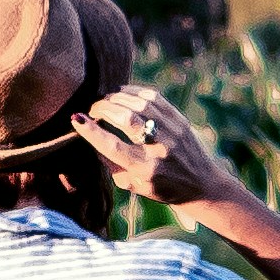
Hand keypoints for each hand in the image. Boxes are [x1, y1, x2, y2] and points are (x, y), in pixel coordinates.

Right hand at [80, 86, 242, 212]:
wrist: (203, 185)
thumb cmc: (163, 188)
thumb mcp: (135, 186)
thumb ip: (113, 166)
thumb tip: (94, 140)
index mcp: (145, 170)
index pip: (112, 147)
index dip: (92, 131)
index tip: (76, 118)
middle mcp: (159, 149)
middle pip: (126, 119)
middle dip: (104, 109)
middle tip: (93, 109)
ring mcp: (172, 132)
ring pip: (140, 104)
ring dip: (117, 98)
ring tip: (106, 101)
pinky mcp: (180, 120)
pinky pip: (154, 97)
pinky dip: (135, 91)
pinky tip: (123, 93)